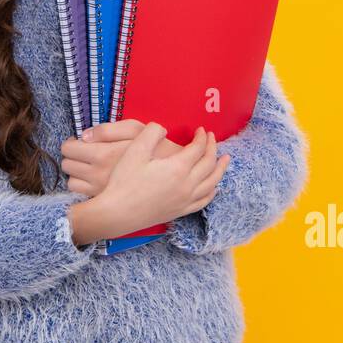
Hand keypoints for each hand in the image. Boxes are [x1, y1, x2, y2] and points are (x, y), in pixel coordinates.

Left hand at [60, 119, 181, 197]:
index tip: (79, 143)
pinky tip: (96, 181)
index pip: (69, 149)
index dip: (71, 143)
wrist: (173, 178)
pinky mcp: (106, 202)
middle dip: (72, 157)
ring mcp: (100, 191)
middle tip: (84, 154)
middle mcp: (97, 175)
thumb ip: (108, 129)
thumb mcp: (135, 129)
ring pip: (72, 183)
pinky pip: (82, 196)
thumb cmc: (154, 149)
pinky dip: (84, 188)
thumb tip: (84, 136)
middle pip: (67, 166)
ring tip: (89, 167)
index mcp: (103, 154)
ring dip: (76, 174)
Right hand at [92, 123, 228, 236]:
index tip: (201, 129)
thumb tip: (164, 128)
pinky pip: (204, 201)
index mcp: (178, 168)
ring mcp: (185, 200)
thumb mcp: (135, 150)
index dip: (202, 137)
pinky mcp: (180, 211)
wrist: (116, 213)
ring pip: (212, 183)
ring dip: (220, 169)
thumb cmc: (124, 181)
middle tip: (212, 138)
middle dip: (212, 148)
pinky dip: (212, 190)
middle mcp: (187, 185)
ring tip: (225, 160)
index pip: (198, 149)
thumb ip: (151, 133)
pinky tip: (213, 187)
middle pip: (209, 164)